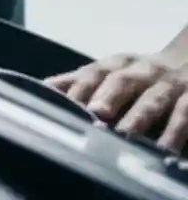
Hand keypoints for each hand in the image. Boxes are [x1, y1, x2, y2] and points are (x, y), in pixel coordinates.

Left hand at [45, 52, 187, 154]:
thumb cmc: (139, 74)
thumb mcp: (110, 73)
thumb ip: (78, 82)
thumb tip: (41, 90)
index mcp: (116, 65)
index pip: (93, 73)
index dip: (78, 87)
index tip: (62, 103)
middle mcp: (141, 71)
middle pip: (121, 80)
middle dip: (107, 95)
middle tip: (96, 113)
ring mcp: (169, 84)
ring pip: (154, 98)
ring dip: (140, 116)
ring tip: (127, 135)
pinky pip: (186, 113)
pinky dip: (177, 131)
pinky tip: (167, 148)